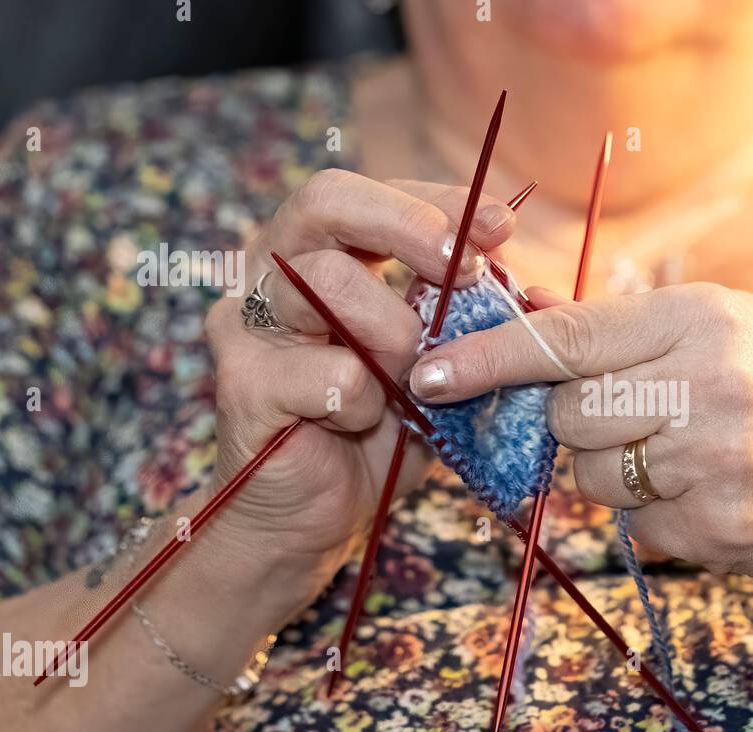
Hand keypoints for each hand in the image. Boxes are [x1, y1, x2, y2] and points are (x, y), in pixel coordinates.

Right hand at [202, 169, 515, 621]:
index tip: (501, 227)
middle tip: (465, 270)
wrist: (317, 516)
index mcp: (320, 252)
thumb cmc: (378, 428)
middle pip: (325, 201)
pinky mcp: (242, 384)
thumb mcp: (436, 358)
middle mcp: (271, 271)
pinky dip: (366, 402)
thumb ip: (462, 311)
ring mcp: (247, 324)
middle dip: (408, 227)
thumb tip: (510, 266)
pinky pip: (330, 373)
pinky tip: (362, 423)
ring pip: (325, 285)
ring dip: (393, 334)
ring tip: (412, 381)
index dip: (438, 203)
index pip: (370, 193)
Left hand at [407, 283, 752, 641]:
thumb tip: (521, 319)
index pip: (565, 337)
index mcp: (700, 319)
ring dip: (613, 475)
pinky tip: (709, 496)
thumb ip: (624, 330)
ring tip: (681, 458)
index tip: (428, 371)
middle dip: (575, 425)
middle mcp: (704, 384)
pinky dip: (656, 518)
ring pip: (590, 477)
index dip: (487, 356)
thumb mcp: (724, 329)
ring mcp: (712, 463)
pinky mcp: (717, 529)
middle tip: (627, 422)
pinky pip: (635, 528)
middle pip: (566, 415)